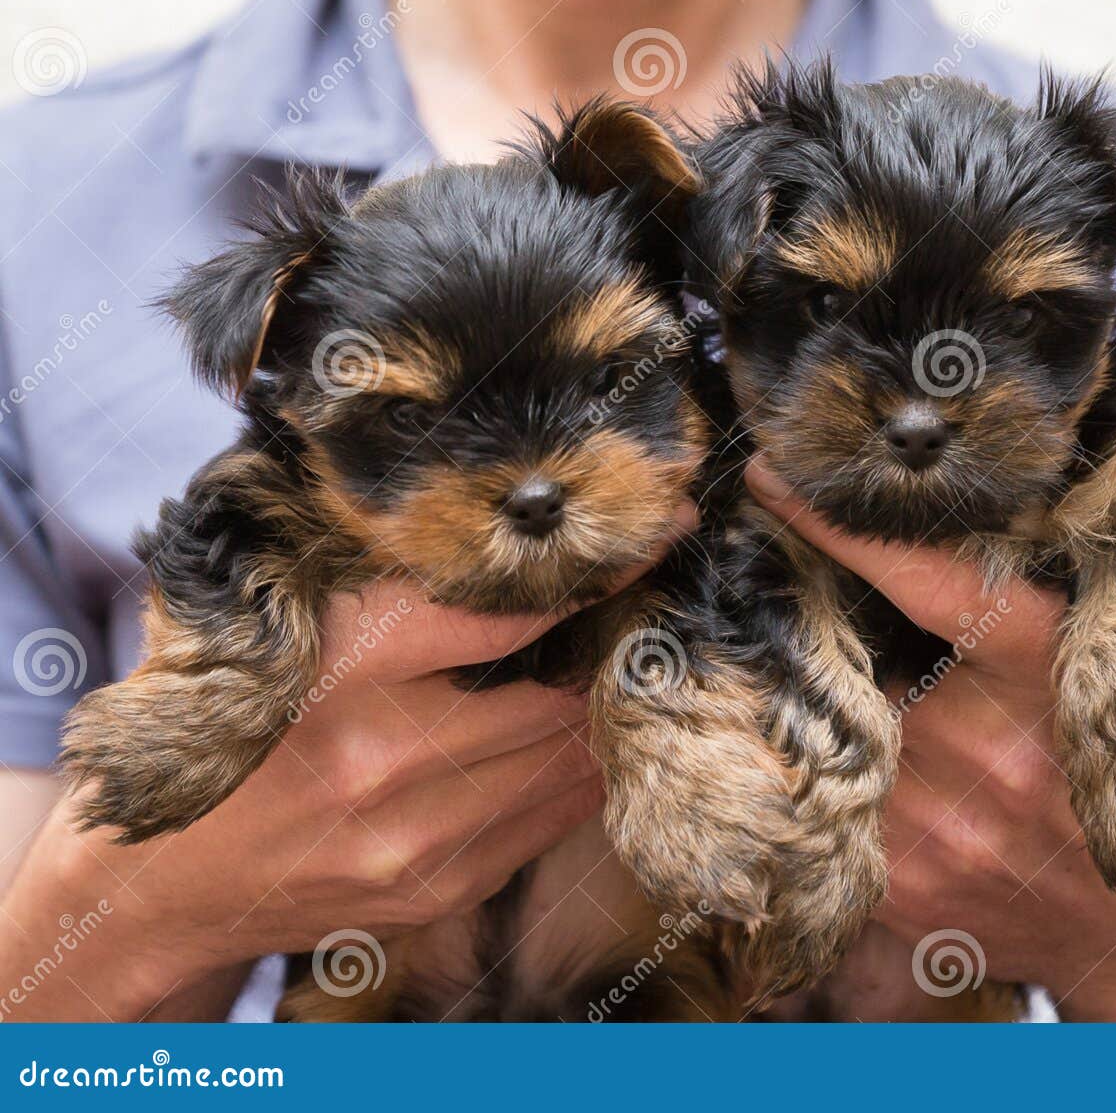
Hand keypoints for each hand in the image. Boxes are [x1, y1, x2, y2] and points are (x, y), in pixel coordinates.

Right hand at [0, 506, 692, 1020]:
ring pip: (569, 762)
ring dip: (601, 713)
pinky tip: (571, 735)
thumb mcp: (283, 626)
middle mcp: (382, 756)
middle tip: (637, 608)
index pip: (505, 612)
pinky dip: (573, 772)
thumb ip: (383, 578)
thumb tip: (505, 531)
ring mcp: (416, 838)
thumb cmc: (227, 726)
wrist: (161, 879)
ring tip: (615, 666)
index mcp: (338, 665)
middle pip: (559, 695)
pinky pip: (550, 818)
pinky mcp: (438, 890)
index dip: (590, 574)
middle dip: (609, 648)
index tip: (649, 534)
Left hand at [745, 461, 1115, 1019]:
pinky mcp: (904, 883)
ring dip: (845, 724)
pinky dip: (849, 791)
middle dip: (836, 644)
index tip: (774, 479)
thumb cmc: (1105, 765)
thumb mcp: (1083, 663)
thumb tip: (899, 532)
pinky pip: (839, 810)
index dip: (840, 526)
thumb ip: (1006, 600)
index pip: (926, 576)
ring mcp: (942, 823)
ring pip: (840, 738)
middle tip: (827, 625)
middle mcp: (986, 742)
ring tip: (908, 734)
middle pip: (855, 661)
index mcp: (1041, 664)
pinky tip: (902, 795)